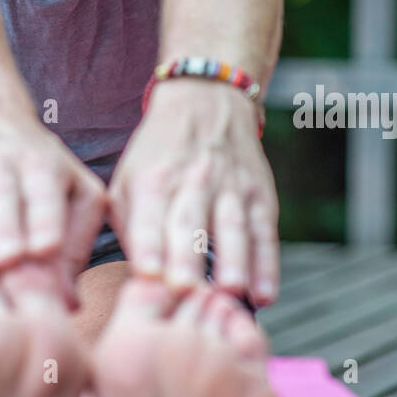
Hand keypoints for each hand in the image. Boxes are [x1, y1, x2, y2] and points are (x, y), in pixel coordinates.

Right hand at [0, 116, 107, 304]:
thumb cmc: (41, 170)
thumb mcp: (75, 190)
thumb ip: (76, 244)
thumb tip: (67, 304)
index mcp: (44, 166)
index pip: (45, 194)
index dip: (45, 221)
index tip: (46, 249)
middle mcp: (4, 163)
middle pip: (2, 196)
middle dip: (4, 228)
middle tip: (7, 259)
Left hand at [108, 79, 279, 307]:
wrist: (205, 101)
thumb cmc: (159, 156)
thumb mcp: (129, 178)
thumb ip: (129, 226)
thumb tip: (140, 278)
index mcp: (153, 181)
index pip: (149, 218)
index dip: (147, 247)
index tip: (147, 275)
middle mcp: (192, 182)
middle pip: (190, 225)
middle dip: (187, 259)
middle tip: (185, 291)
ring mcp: (230, 188)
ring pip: (232, 229)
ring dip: (233, 263)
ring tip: (231, 293)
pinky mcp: (260, 196)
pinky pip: (264, 234)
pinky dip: (267, 266)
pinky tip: (264, 294)